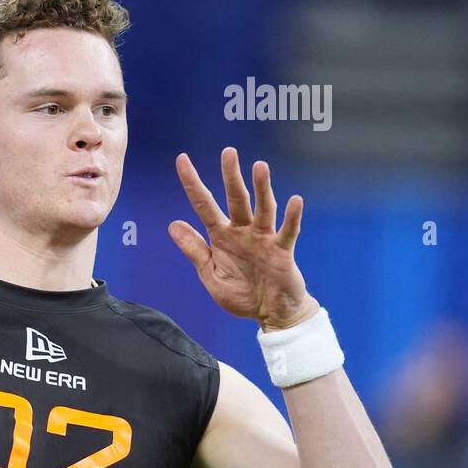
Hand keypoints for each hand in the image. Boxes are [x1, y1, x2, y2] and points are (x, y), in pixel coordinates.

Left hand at [169, 148, 319, 330]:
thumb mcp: (210, 274)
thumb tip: (172, 224)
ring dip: (261, 188)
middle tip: (228, 152)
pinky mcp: (283, 251)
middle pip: (235, 198)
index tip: (182, 159)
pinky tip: (294, 200)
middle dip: (231, 176)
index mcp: (221, 236)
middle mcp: (242, 232)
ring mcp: (264, 239)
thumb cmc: (241, 294)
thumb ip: (194, 249)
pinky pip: (288, 231)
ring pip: (262, 208)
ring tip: (259, 167)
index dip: (192, 183)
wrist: (270, 315)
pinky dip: (292, 217)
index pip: (204, 204)